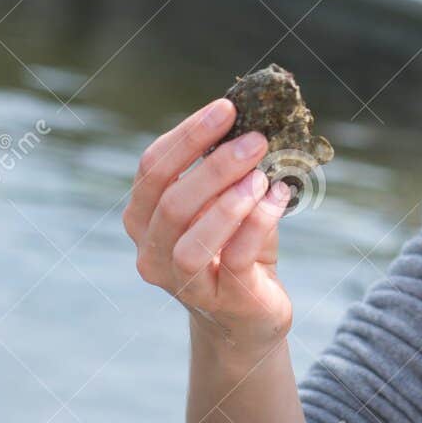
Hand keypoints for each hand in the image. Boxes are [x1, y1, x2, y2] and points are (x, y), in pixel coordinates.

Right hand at [125, 98, 293, 355]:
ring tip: (261, 177)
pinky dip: (257, 224)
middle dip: (214, 165)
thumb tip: (251, 120)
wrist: (250, 314)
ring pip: (190, 242)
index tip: (227, 109)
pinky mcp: (221, 301)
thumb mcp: (226, 202)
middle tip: (255, 139)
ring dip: (228, 202)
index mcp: (143, 218)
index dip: (188, 135)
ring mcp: (182, 283)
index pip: (152, 168)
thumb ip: (228, 169)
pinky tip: (277, 198)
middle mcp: (151, 253)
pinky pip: (234, 259)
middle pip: (169, 201)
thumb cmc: (235, 247)